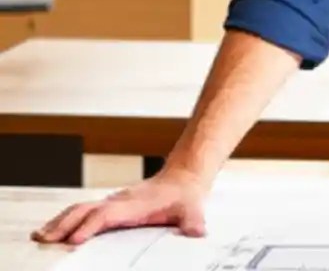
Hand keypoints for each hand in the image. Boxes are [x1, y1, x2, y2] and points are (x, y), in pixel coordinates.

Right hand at [31, 169, 207, 245]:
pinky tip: (54, 230)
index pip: (107, 214)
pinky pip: (83, 211)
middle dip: (65, 225)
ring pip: (80, 209)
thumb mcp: (193, 209)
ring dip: (60, 222)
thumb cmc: (185, 196)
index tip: (75, 240)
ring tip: (41, 237)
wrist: (183, 177)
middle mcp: (119, 201)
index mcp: (135, 204)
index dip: (91, 226)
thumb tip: (197, 232)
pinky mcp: (110, 205)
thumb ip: (193, 221)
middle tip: (45, 240)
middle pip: (86, 210)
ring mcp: (113, 202)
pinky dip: (65, 219)